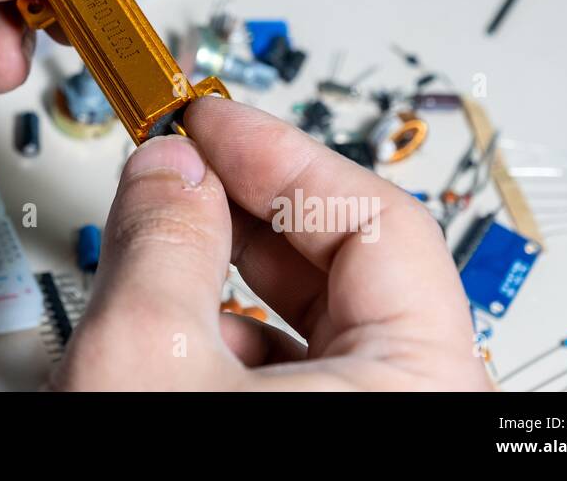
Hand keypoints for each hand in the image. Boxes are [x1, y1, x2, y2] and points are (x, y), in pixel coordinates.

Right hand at [53, 97, 492, 389]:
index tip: (209, 120)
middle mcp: (411, 408)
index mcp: (420, 385)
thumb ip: (161, 238)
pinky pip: (289, 376)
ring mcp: (366, 432)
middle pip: (347, 267)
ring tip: (158, 242)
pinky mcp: (319, 450)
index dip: (279, 152)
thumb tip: (168, 170)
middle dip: (247, 204)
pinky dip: (225, 336)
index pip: (377, 218)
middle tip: (182, 163)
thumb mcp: (146, 356)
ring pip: (313, 324)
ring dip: (227, 271)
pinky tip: (168, 326)